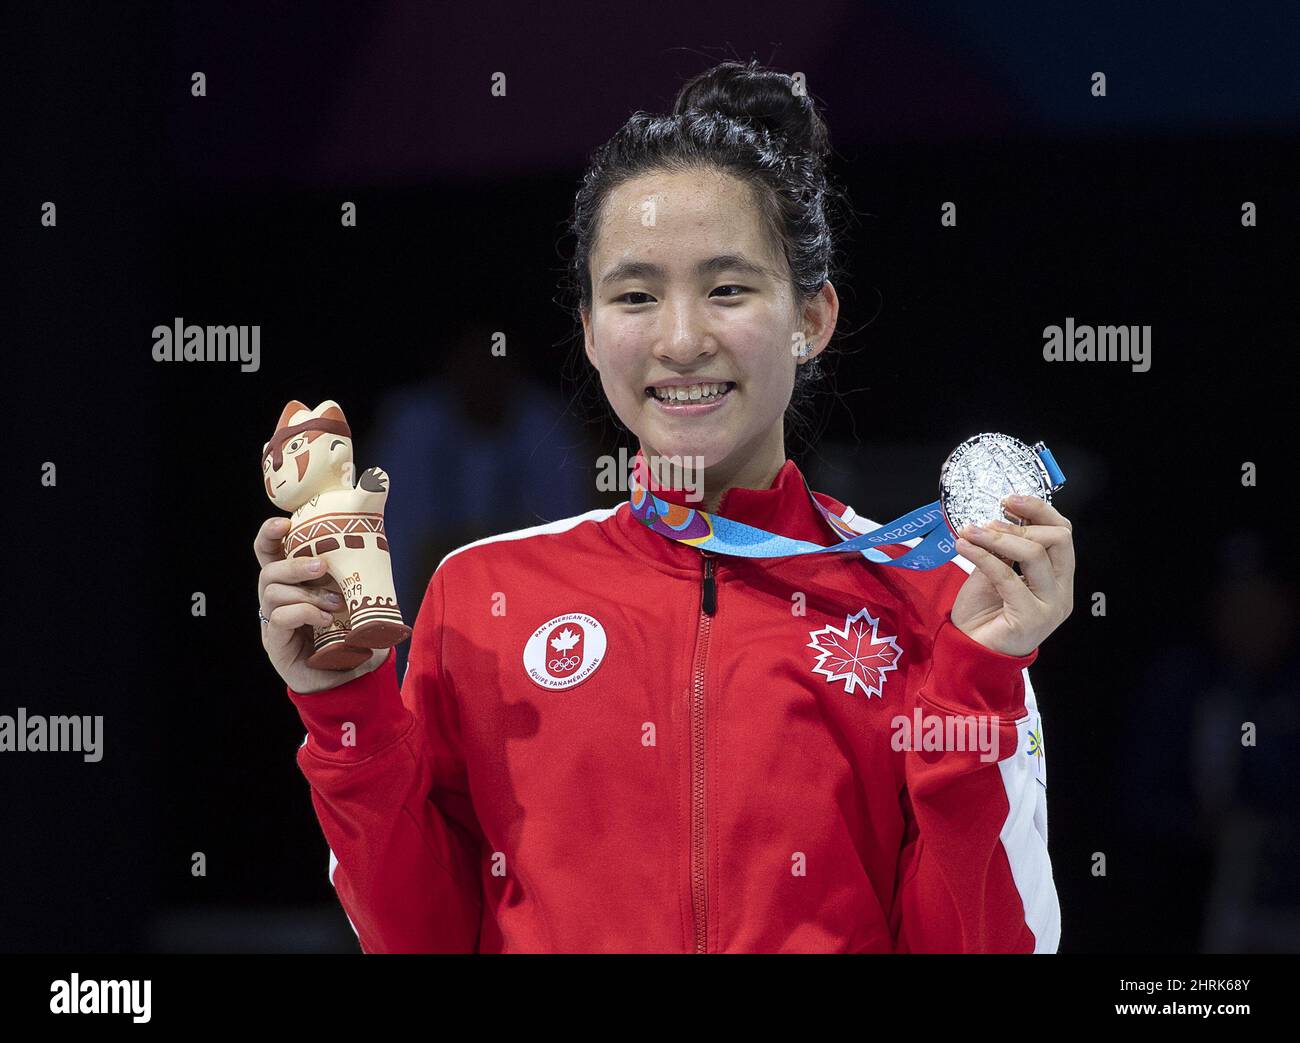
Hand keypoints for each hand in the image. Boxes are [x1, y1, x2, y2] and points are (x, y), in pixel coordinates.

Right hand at [254, 517, 385, 692]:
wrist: (347, 682)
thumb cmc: (349, 639)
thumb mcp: (356, 604)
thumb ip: (357, 581)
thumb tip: (378, 550)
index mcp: (292, 585)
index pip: (269, 554)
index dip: (269, 536)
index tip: (284, 523)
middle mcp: (277, 602)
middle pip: (268, 571)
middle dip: (295, 564)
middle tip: (323, 566)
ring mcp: (273, 623)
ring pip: (272, 593)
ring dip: (306, 593)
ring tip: (334, 603)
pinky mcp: (276, 644)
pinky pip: (280, 619)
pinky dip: (304, 613)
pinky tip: (324, 619)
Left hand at [950, 494, 1074, 656]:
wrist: (969, 654)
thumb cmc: (983, 615)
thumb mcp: (994, 573)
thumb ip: (1003, 551)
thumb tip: (999, 519)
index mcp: (1057, 578)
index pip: (1063, 534)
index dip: (1039, 511)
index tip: (1009, 499)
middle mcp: (1061, 592)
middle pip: (1058, 539)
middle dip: (1021, 523)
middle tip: (988, 523)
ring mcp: (1050, 606)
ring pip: (1035, 554)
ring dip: (998, 537)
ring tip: (970, 532)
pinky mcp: (1030, 617)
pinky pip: (1008, 576)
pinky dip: (983, 556)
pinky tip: (963, 547)